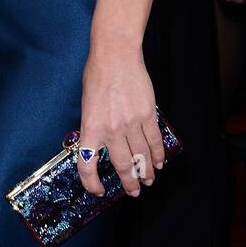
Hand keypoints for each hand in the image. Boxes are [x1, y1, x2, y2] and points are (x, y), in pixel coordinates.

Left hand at [78, 50, 162, 197]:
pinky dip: (158, 154)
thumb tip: (99, 145)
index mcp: (90, 127)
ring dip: (146, 172)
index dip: (91, 183)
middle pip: (122, 165)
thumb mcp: (87, 104)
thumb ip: (93, 126)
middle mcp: (111, 129)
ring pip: (141, 156)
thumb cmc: (97, 75)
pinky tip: (158, 162)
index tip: (98, 190)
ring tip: (149, 180)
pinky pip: (154, 141)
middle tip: (134, 191)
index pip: (87, 165)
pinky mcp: (147, 115)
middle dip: (129, 183)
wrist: (115, 55)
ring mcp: (131, 123)